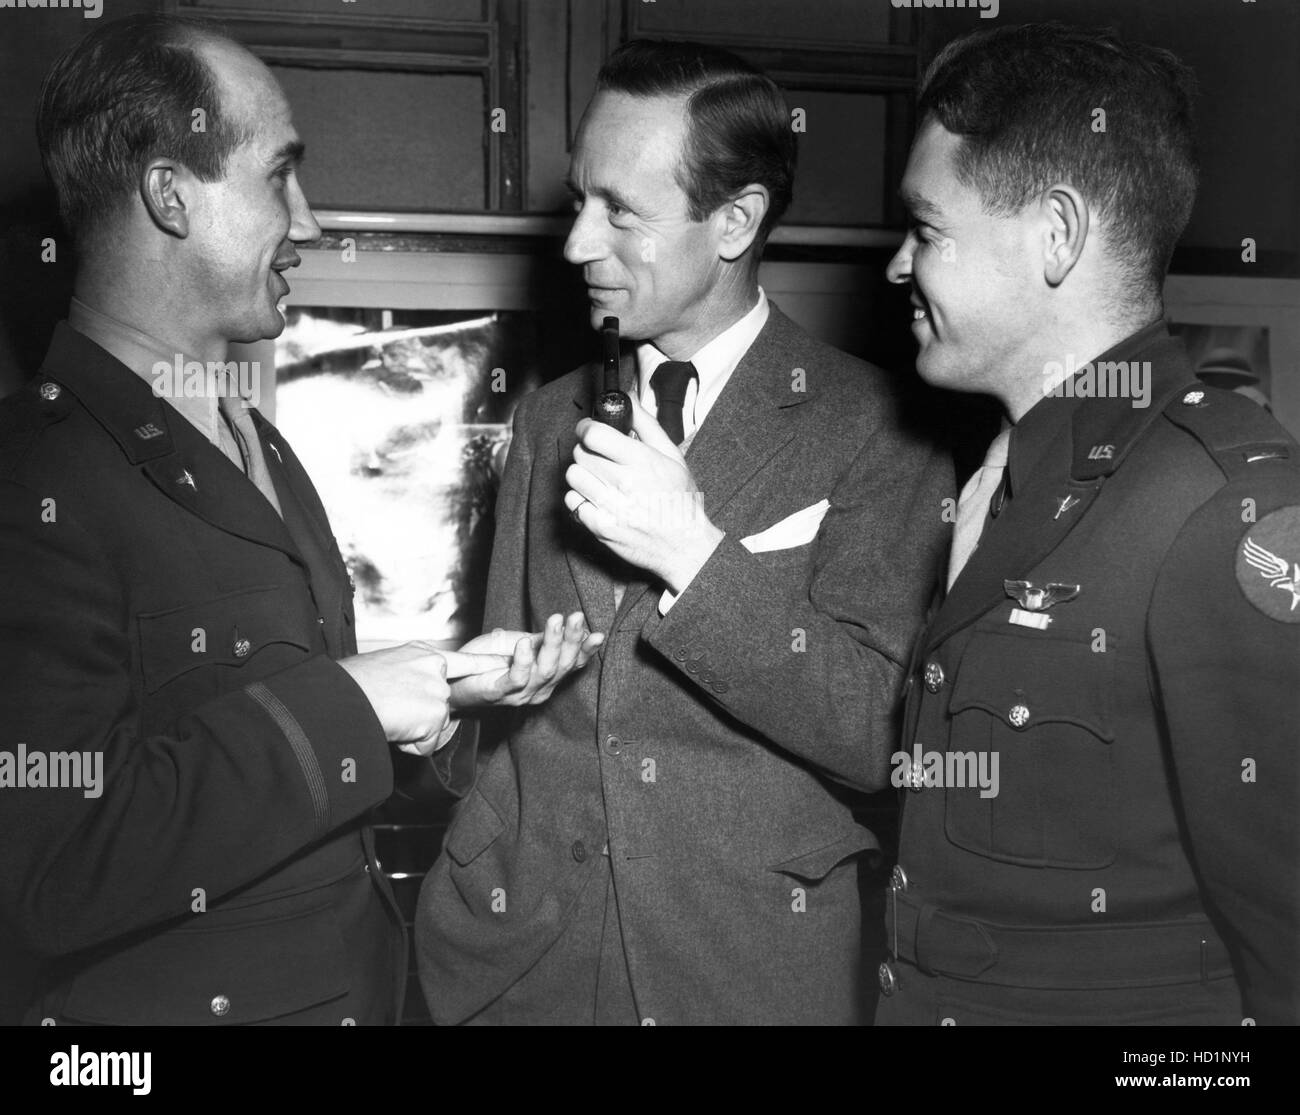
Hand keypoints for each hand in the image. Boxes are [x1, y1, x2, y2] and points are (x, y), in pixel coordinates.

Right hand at [338, 642, 510, 756]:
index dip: (486, 664)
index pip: (464, 660)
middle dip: (422, 715)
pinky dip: (410, 745)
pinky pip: (427, 744)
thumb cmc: (352, 683)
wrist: (342, 697)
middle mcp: (436, 669)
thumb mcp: (387, 664)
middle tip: (393, 709)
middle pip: (443, 703)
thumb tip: (412, 690)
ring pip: (434, 725)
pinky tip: (394, 727)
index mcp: (423, 654)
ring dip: (413, 730)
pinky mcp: (435, 714)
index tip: (507, 662)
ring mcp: (438, 691)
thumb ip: (410, 673)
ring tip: (388, 715)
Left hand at [450, 611, 603, 708]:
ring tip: (555, 621)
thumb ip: (540, 640)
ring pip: (545, 671)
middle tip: (575, 616)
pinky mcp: (499, 694)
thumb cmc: (486, 662)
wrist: (454, 682)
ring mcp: (520, 694)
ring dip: (552, 644)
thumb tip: (567, 626)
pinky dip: (523, 661)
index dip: (586, 650)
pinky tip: (524, 643)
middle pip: (562, 666)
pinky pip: (516, 679)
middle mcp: (539, 690)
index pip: (572, 664)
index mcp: (546, 678)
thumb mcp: (518, 644)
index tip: (598, 634)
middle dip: (571, 640)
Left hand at [564, 392, 723, 589]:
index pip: (594, 435)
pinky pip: (572, 502)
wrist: (683, 546)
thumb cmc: (680, 500)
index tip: (588, 429)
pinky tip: (596, 499)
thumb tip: (628, 398)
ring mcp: (610, 507)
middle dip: (586, 450)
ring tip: (597, 477)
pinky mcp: (599, 527)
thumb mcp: (672, 456)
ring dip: (582, 473)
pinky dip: (580, 498)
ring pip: (573, 476)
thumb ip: (647, 425)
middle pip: (580, 454)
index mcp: (642, 461)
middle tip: (598, 455)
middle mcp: (624, 483)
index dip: (586, 428)